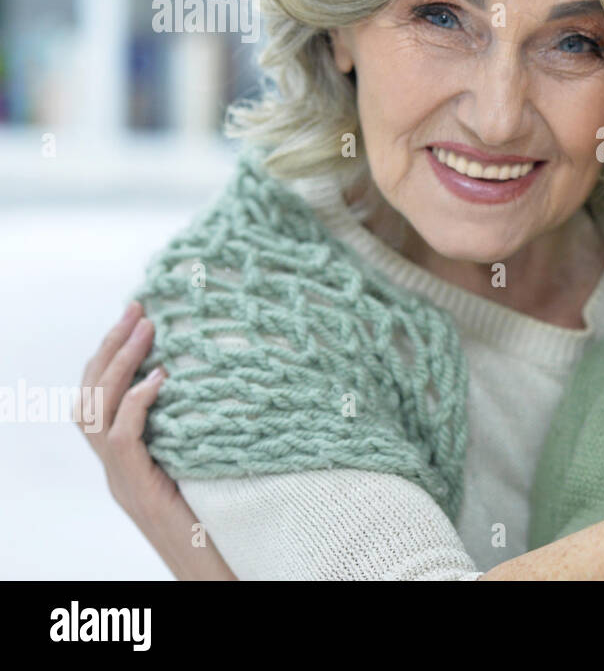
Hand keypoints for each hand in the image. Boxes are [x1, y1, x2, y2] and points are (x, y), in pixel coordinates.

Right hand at [79, 302, 235, 579]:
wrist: (214, 574)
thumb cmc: (224, 522)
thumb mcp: (209, 464)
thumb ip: (204, 431)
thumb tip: (235, 384)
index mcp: (128, 460)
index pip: (102, 398)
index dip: (113, 356)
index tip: (139, 315)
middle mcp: (115, 469)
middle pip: (89, 397)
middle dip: (109, 348)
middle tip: (137, 308)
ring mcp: (121, 481)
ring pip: (95, 412)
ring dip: (117, 365)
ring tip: (145, 328)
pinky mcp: (137, 492)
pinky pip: (121, 441)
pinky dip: (136, 405)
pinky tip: (161, 380)